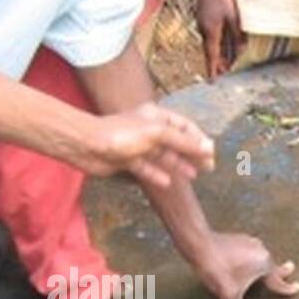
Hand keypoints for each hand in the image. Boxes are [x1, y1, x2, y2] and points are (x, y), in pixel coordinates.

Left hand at [85, 103, 215, 188]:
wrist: (88, 145)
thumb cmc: (121, 134)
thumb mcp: (158, 134)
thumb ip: (184, 142)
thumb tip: (209, 148)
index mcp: (156, 116)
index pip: (184, 126)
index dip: (198, 138)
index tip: (211, 153)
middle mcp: (148, 129)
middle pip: (176, 142)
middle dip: (192, 154)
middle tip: (208, 167)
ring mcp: (138, 146)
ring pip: (163, 156)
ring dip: (179, 165)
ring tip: (193, 176)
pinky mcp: (128, 160)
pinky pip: (147, 168)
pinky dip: (158, 175)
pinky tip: (167, 183)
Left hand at [195, 232, 298, 298]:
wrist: (200, 244)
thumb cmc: (218, 268)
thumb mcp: (227, 295)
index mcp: (264, 265)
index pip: (278, 282)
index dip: (287, 288)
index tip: (297, 288)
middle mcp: (261, 252)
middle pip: (273, 265)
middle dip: (282, 269)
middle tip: (291, 267)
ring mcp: (249, 243)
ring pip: (260, 257)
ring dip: (263, 263)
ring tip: (265, 266)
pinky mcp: (238, 239)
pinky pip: (249, 251)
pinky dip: (250, 257)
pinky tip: (244, 259)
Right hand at [196, 0, 245, 78]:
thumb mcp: (235, 19)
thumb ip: (238, 37)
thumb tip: (241, 53)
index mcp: (210, 31)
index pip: (211, 56)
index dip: (213, 70)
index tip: (212, 82)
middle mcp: (204, 28)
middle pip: (212, 50)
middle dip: (219, 62)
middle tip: (227, 74)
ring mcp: (203, 20)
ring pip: (213, 41)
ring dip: (220, 51)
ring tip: (228, 61)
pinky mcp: (205, 13)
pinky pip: (212, 32)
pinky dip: (219, 40)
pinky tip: (224, 41)